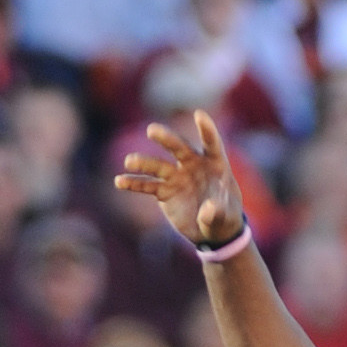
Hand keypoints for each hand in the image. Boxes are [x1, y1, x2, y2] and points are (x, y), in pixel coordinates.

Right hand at [114, 113, 245, 249]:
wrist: (211, 230)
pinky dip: (134, 184)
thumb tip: (208, 209)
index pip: (211, 144)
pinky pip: (147, 185)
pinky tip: (120, 181)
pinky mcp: (164, 190)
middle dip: (166, 139)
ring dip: (144, 162)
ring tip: (130, 161)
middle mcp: (193, 165)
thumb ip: (218, 212)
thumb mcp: (226, 218)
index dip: (206, 130)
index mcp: (215, 164)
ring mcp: (177, 176)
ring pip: (159, 166)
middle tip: (151, 131)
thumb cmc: (225, 218)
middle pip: (179, 148)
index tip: (199, 115)